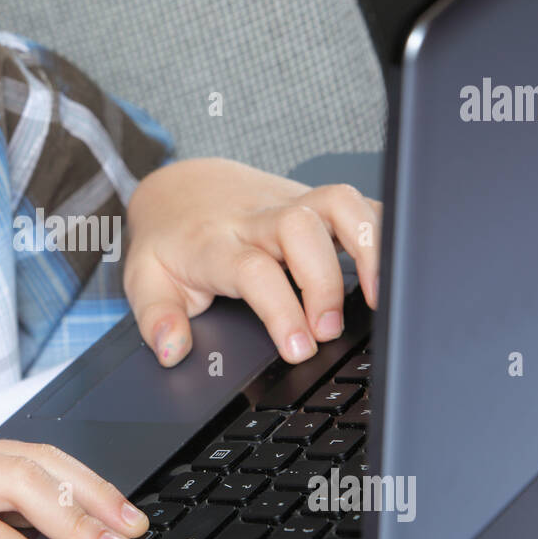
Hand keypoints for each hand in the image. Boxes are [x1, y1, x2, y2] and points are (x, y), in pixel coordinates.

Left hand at [124, 157, 381, 366]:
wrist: (181, 189)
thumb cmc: (170, 241)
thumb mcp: (144, 281)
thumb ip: (156, 317)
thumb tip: (172, 348)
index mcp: (217, 244)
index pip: (253, 270)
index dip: (281, 308)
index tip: (298, 346)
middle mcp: (257, 220)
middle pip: (300, 230)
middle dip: (324, 282)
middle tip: (327, 330)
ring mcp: (291, 204)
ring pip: (338, 202)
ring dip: (368, 246)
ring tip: (380, 297)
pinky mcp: (316, 202)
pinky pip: (360, 203)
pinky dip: (384, 231)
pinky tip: (393, 271)